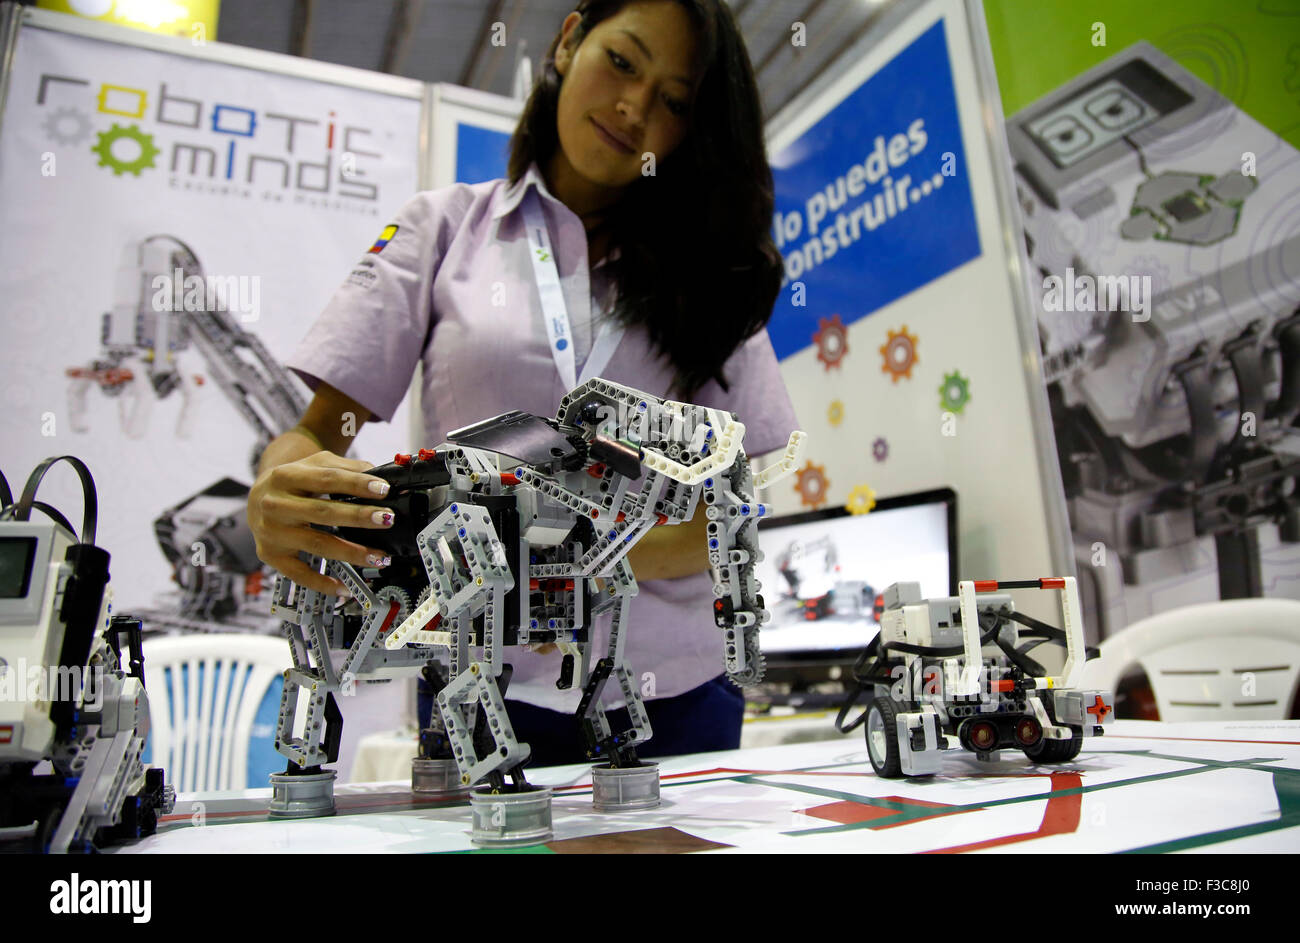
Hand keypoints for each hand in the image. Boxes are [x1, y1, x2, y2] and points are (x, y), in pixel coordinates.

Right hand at [248, 451, 395, 595]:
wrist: (255, 497)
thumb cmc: (291, 482)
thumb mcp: (314, 464)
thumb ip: (345, 468)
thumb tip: (379, 477)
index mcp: (285, 476)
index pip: (326, 479)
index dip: (356, 484)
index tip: (383, 489)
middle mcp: (275, 505)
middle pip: (322, 512)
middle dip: (358, 517)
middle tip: (386, 519)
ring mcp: (272, 532)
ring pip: (316, 544)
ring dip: (351, 552)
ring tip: (378, 556)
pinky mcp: (271, 555)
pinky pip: (299, 574)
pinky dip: (322, 583)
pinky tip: (344, 587)